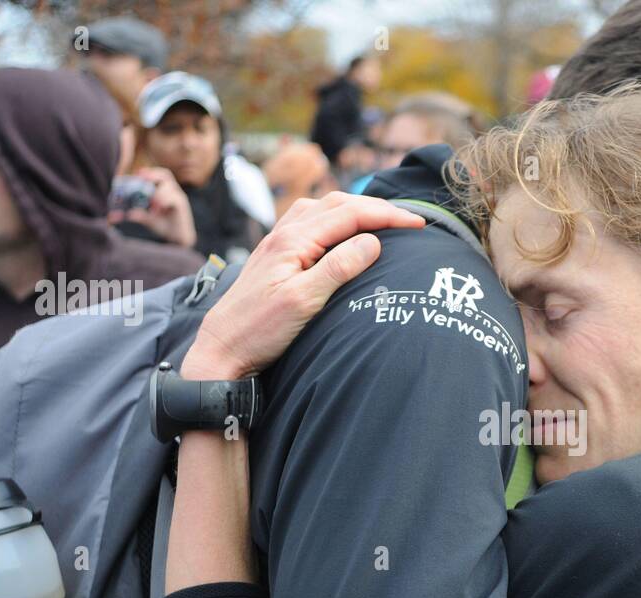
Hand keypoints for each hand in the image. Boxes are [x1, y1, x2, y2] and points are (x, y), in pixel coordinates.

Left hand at [109, 167, 197, 248]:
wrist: (179, 240)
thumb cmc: (164, 226)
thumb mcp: (148, 219)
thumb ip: (136, 214)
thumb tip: (113, 216)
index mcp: (164, 190)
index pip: (157, 175)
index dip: (148, 172)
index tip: (137, 174)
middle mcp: (173, 191)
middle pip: (165, 174)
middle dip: (153, 174)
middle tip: (143, 179)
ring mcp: (179, 197)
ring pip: (169, 185)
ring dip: (158, 191)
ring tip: (151, 202)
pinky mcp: (182, 205)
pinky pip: (174, 198)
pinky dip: (163, 200)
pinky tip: (157, 209)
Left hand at [182, 192, 424, 379]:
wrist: (222, 349)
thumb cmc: (259, 330)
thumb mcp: (303, 302)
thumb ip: (338, 268)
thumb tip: (373, 242)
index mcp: (293, 240)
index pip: (349, 215)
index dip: (387, 216)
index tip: (418, 224)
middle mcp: (284, 233)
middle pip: (338, 204)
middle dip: (377, 208)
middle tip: (409, 221)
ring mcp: (277, 242)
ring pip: (323, 209)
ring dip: (355, 209)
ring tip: (381, 220)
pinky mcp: (275, 255)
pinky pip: (310, 221)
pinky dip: (335, 218)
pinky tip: (341, 231)